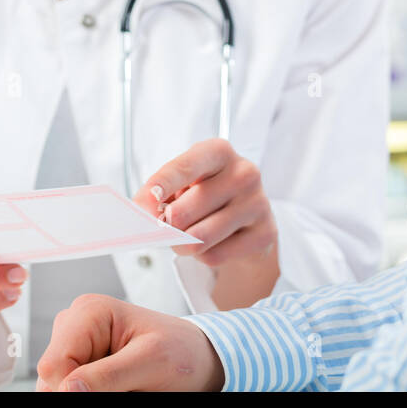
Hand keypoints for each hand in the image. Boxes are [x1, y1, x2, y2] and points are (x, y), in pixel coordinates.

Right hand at [35, 294, 223, 391]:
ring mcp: (76, 345)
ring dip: (85, 394)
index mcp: (89, 312)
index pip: (54, 364)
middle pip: (52, 377)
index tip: (107, 393)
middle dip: (80, 392)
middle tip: (123, 388)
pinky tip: (117, 388)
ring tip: (124, 386)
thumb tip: (68, 389)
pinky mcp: (81, 363)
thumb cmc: (181, 352)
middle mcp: (75, 325)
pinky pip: (69, 389)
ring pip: (57, 387)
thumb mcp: (152, 362)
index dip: (71, 389)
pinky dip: (88, 394)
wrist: (196, 359)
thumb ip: (109, 375)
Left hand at [133, 138, 276, 267]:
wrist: (248, 217)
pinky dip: (203, 255)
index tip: (141, 204)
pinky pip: (215, 255)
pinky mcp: (265, 232)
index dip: (159, 186)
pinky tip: (213, 243)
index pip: (183, 168)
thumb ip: (164, 194)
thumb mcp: (185, 183)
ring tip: (186, 237)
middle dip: (166, 227)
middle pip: (184, 211)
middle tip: (165, 228)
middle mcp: (244, 173)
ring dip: (181, 245)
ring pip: (198, 238)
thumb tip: (144, 214)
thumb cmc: (207, 193)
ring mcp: (258, 203)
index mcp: (219, 151)